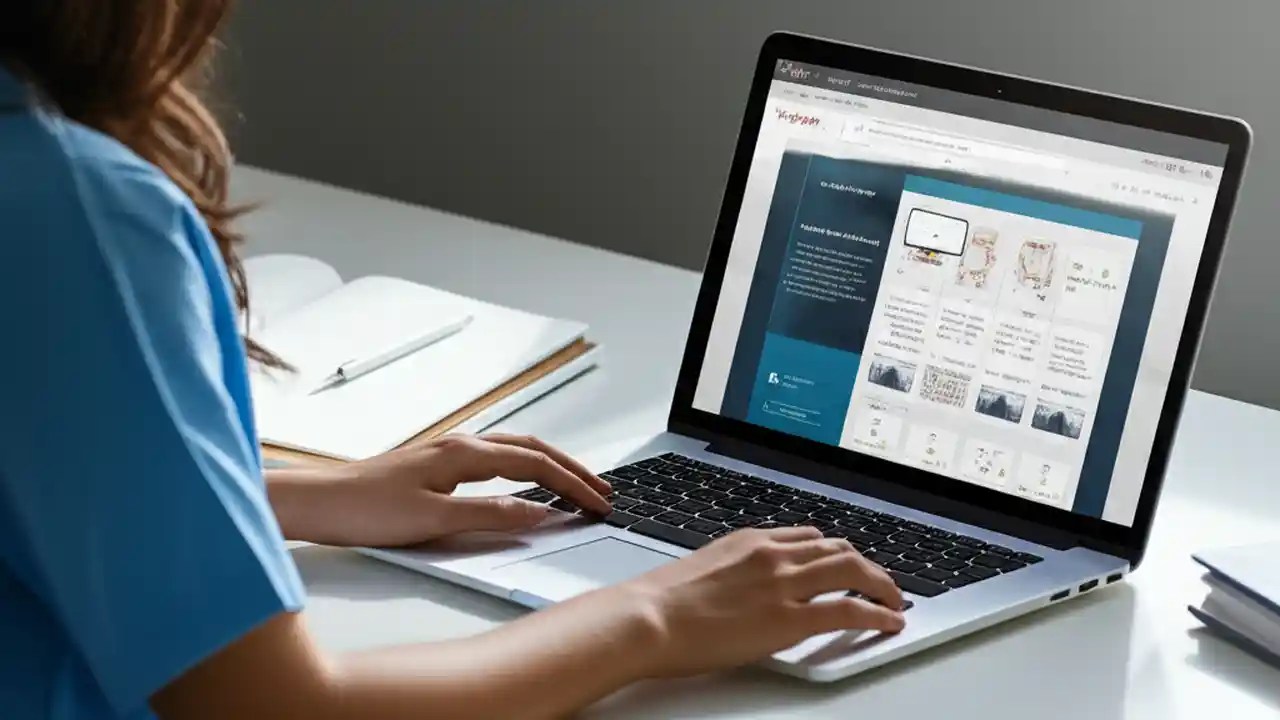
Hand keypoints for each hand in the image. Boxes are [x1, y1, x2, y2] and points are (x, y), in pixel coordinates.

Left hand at [269, 434, 610, 546]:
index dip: (573, 484)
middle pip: (533, 449)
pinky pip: (496, 459)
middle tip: (602, 492)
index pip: (536, 465)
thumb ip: (490, 516)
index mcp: (465, 455)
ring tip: (576, 484)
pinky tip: (525, 482)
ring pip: (515, 450)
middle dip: (573, 469)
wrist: (317, 502)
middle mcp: (460, 446)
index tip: (599, 504)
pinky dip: (525, 468)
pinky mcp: (436, 465)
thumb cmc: (363, 510)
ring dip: (551, 465)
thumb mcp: (433, 521)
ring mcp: (448, 452)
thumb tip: (538, 514)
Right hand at [621, 526, 905, 676]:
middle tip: (880, 584)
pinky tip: (889, 621)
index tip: (845, 563)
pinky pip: (848, 609)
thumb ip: (735, 569)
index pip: (809, 537)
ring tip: (894, 601)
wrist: (649, 618)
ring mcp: (784, 584)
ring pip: (853, 569)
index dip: (835, 552)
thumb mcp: (705, 568)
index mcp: (752, 540)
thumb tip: (747, 584)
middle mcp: (773, 554)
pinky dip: (877, 613)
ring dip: (881, 585)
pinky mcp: (789, 618)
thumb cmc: (664, 601)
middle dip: (866, 566)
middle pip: (839, 548)